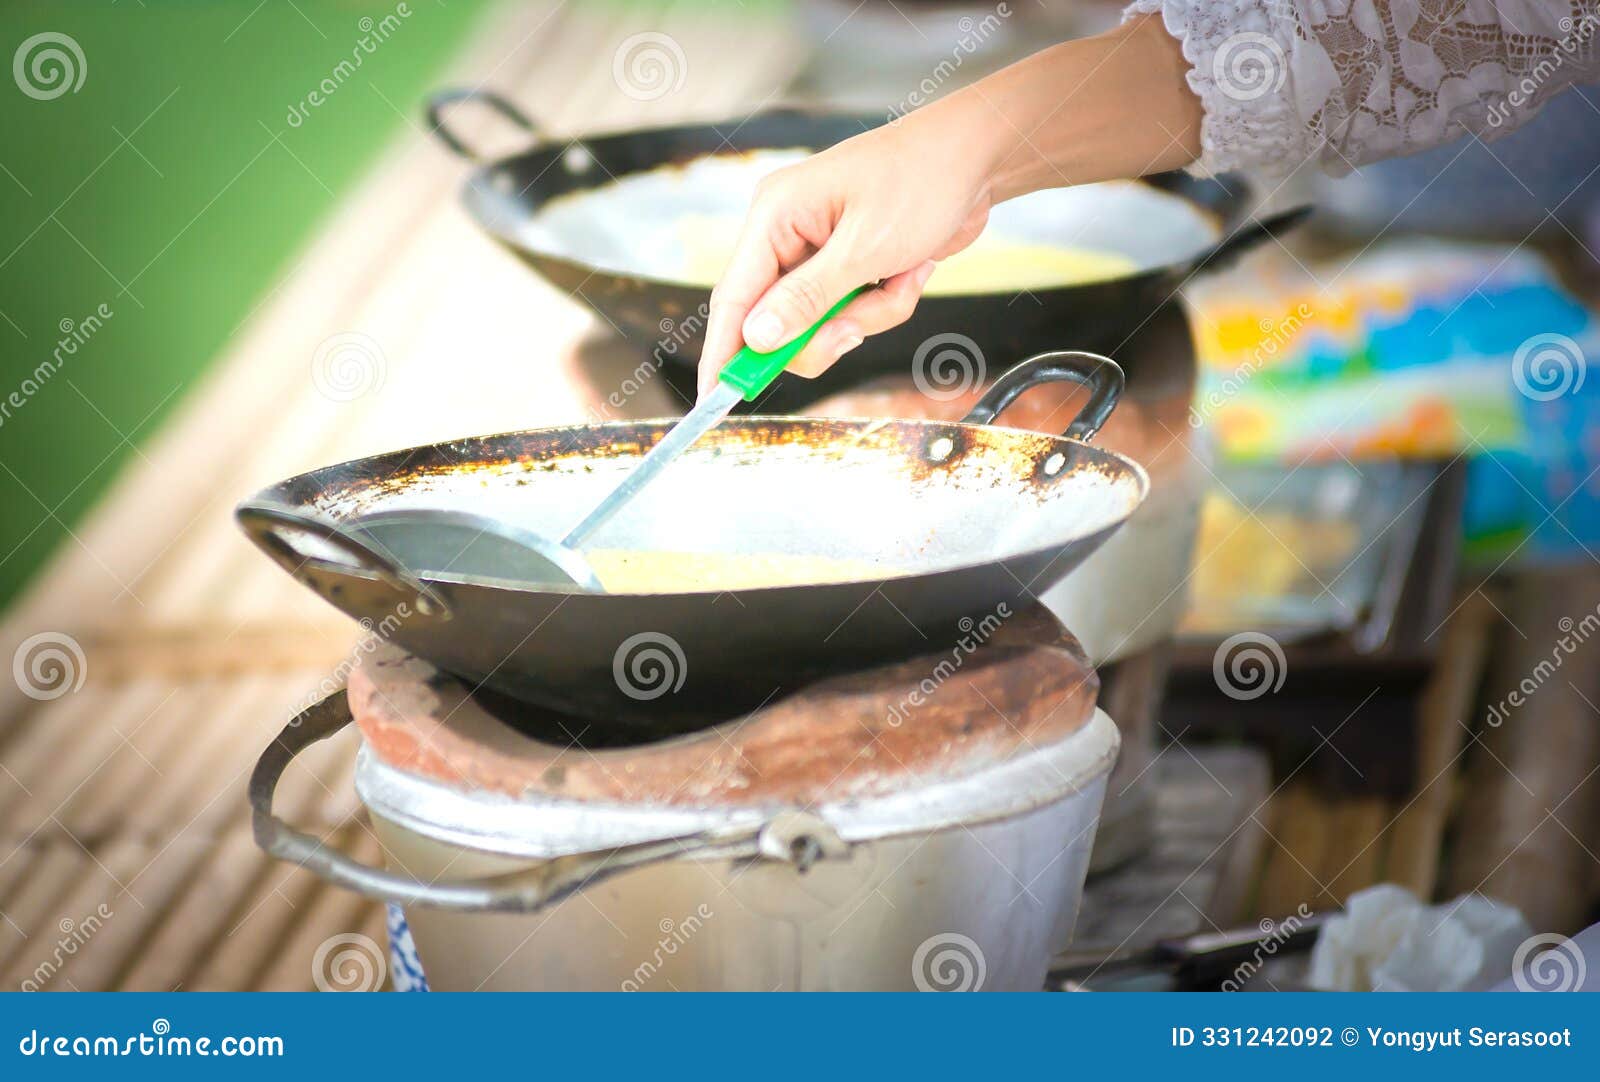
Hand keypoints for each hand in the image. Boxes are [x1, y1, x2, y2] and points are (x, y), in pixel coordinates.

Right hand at [695, 105, 998, 395]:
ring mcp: (819, 254)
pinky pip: (855, 314)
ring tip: (903, 276)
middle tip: (858, 325)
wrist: (978, 158)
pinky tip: (912, 269)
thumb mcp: (865, 246)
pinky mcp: (849, 268)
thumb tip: (756, 339)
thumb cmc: (922, 180)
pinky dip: (888, 304)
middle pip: (778, 324)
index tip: (715, 399)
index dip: (724, 353)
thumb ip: (807, 298)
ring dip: (870, 314)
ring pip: (823, 326)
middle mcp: (788, 235)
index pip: (733, 297)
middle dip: (826, 332)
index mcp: (775, 216)